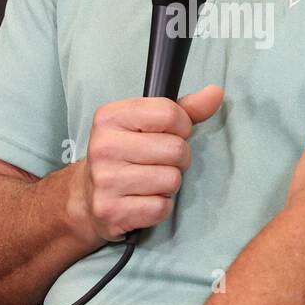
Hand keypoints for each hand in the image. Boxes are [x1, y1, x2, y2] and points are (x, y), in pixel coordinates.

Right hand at [71, 84, 223, 244]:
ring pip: (172, 180)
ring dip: (169, 184)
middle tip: (159, 162)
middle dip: (178, 159)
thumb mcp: (147, 124)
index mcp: (111, 117)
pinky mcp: (112, 211)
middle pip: (175, 149)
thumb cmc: (125, 155)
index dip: (181, 127)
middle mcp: (104, 147)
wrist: (88, 197)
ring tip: (149, 181)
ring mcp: (105, 181)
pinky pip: (161, 207)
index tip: (169, 134)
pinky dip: (160, 206)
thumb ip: (185, 109)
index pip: (169, 114)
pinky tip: (143, 199)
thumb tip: (216, 92)